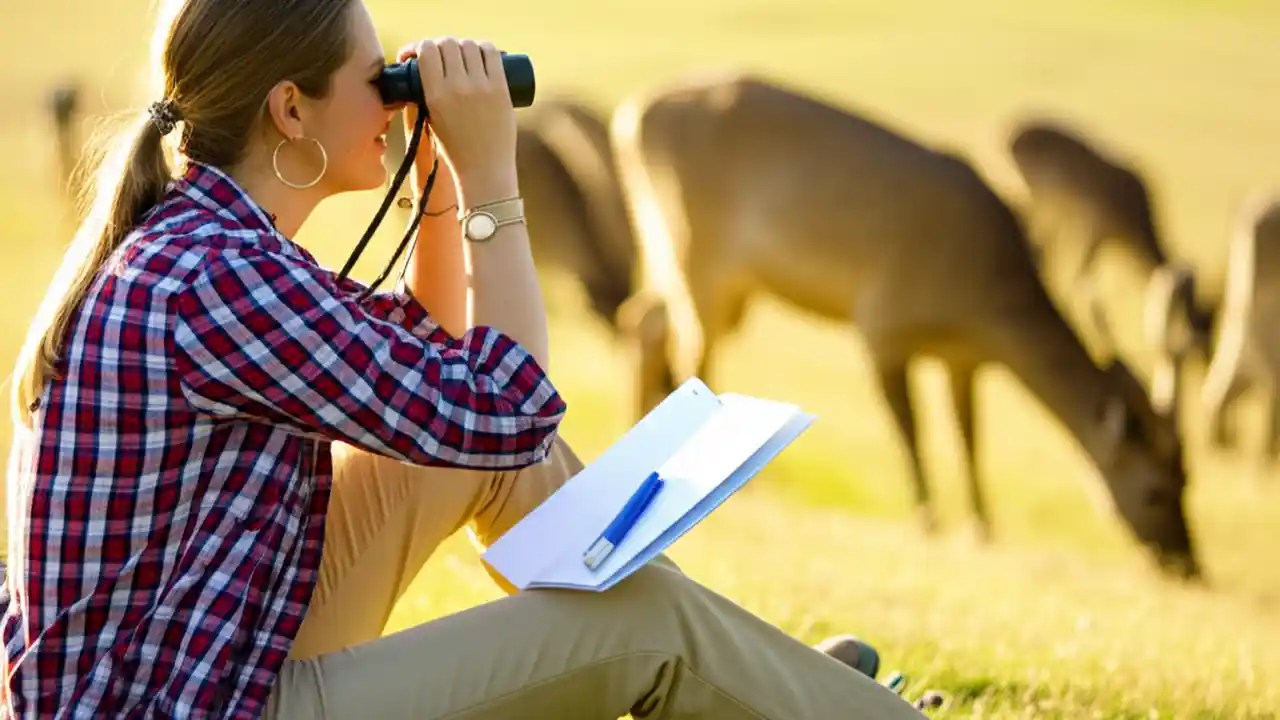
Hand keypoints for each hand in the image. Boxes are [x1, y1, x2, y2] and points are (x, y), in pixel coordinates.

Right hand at [401, 37, 517, 206]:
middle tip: (445, 56)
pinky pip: (492, 53)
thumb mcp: (432, 120)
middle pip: (448, 43)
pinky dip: (485, 48)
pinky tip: (482, 52)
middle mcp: (457, 87)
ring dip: (464, 45)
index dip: (422, 46)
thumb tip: (428, 71)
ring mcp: (481, 87)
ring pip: (469, 45)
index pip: (427, 50)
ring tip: (464, 56)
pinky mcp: (501, 89)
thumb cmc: (456, 150)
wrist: (484, 170)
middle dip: (443, 45)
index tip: (421, 53)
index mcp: (435, 95)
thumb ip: (426, 96)